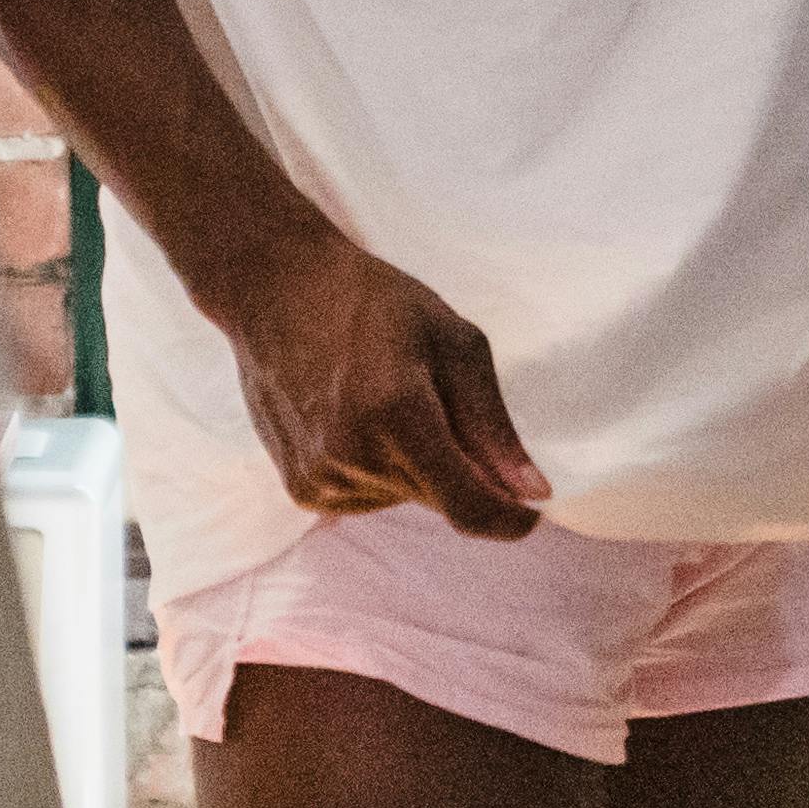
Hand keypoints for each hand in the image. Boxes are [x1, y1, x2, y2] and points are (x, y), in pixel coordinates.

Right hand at [196, 226, 551, 539]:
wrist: (275, 288)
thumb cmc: (372, 301)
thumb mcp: (451, 339)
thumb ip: (492, 424)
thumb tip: (533, 493)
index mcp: (397, 413)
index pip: (468, 506)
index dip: (508, 519)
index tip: (531, 509)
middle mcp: (354, 457)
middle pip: (441, 500)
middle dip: (460, 467)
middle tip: (437, 399)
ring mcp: (321, 478)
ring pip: (404, 499)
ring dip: (415, 466)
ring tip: (384, 399)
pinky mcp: (300, 489)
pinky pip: (368, 499)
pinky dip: (379, 471)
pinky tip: (356, 418)